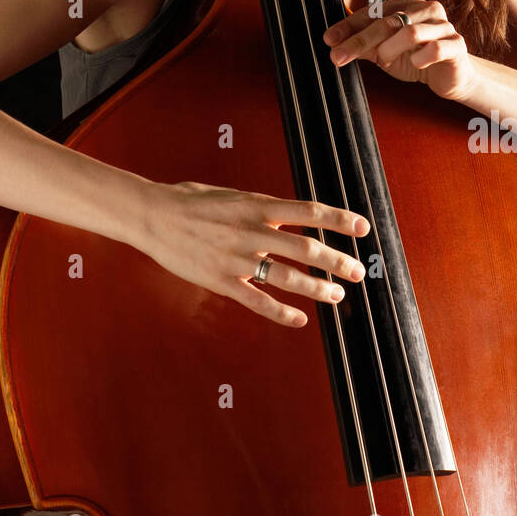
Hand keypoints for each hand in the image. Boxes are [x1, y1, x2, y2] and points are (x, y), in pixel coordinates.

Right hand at [139, 180, 369, 328]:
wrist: (154, 216)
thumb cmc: (193, 201)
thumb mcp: (233, 195)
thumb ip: (262, 207)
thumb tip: (290, 214)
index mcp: (257, 205)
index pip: (308, 211)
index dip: (339, 219)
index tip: (362, 227)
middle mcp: (252, 231)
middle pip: (305, 248)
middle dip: (336, 261)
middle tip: (357, 271)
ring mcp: (237, 258)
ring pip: (287, 278)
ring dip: (316, 288)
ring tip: (337, 296)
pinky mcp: (221, 281)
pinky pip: (257, 301)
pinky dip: (281, 313)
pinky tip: (299, 320)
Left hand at [323, 0, 477, 103]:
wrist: (452, 75)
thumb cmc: (416, 58)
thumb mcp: (384, 52)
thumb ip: (364, 46)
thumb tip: (333, 44)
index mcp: (407, 3)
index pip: (372, 12)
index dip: (348, 27)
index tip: (328, 40)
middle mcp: (426, 8)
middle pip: (387, 22)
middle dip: (359, 41)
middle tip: (338, 56)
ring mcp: (443, 25)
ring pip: (410, 32)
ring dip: (389, 50)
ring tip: (384, 61)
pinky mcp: (456, 44)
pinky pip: (435, 48)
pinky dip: (420, 57)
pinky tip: (415, 63)